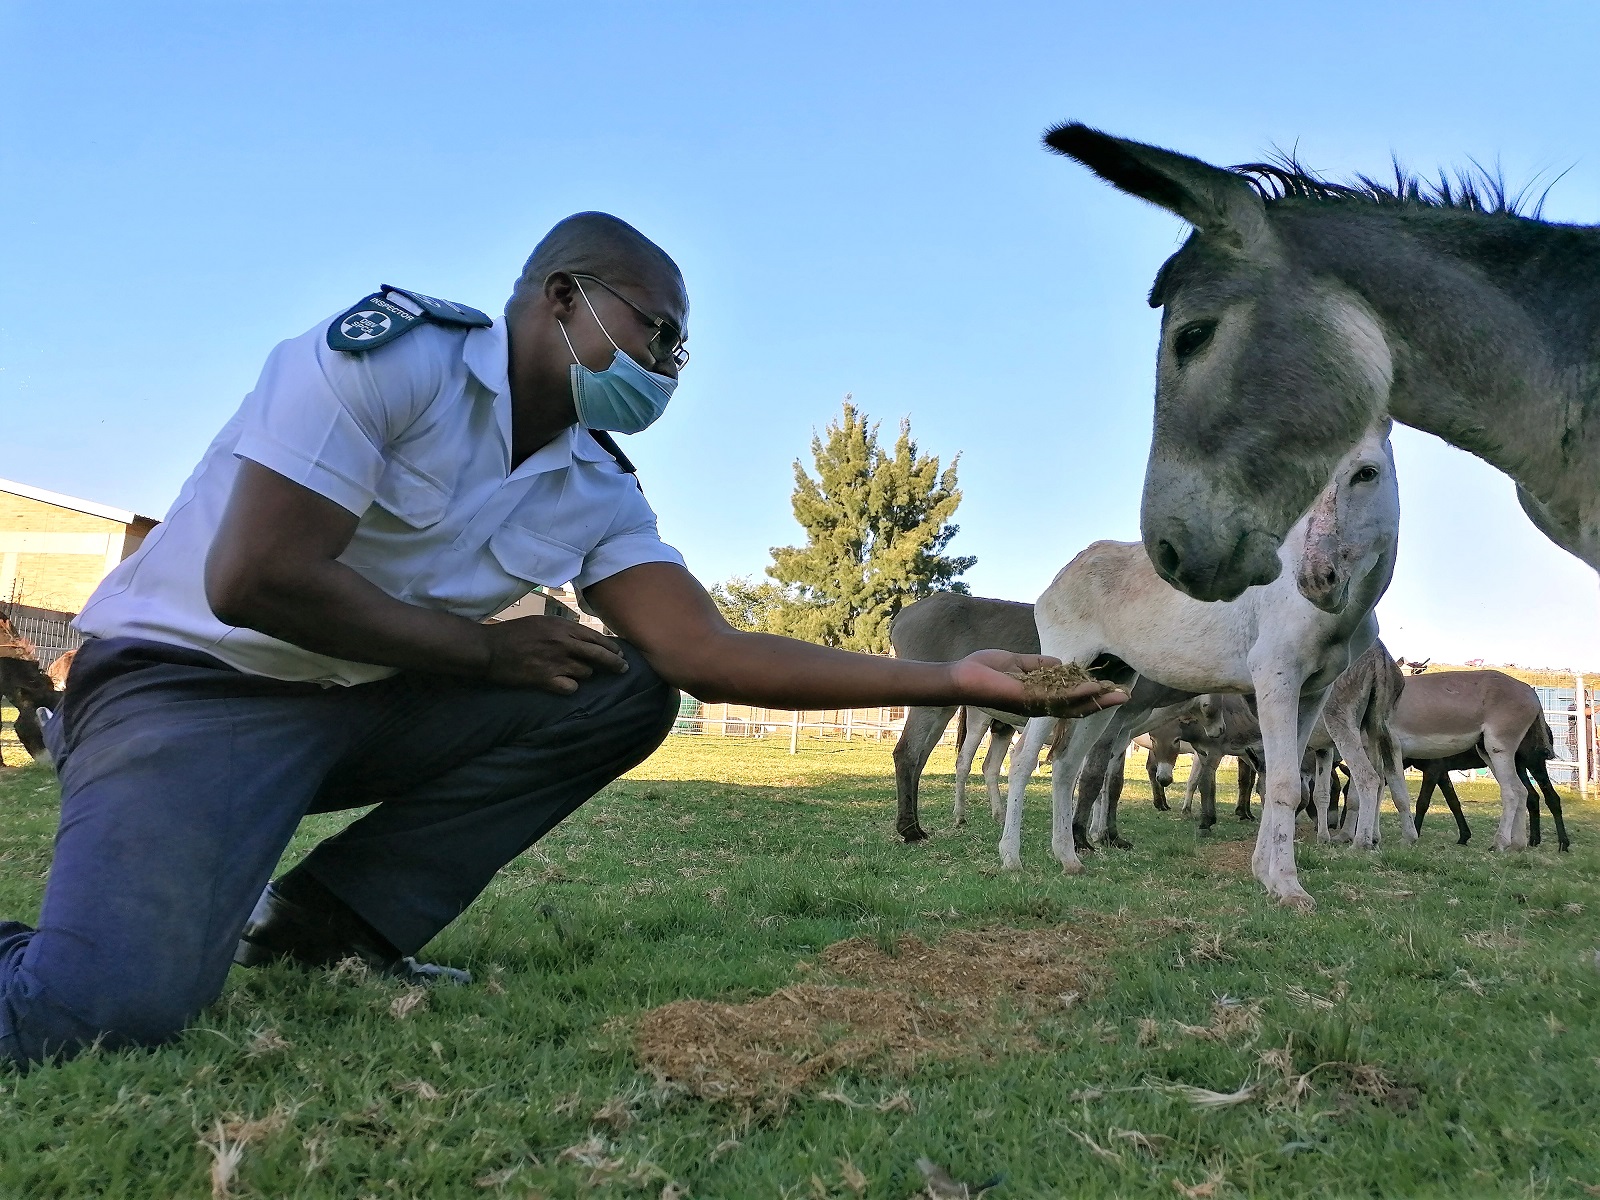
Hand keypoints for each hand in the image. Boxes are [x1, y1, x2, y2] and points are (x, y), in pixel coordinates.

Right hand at [482, 615, 628, 692]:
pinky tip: (564, 685)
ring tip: (576, 674)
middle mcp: (563, 643)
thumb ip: (562, 629)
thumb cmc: (513, 634)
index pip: (596, 637)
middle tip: (623, 669)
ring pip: (586, 673)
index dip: (610, 647)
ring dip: (585, 674)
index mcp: (562, 627)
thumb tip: (582, 637)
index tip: (619, 654)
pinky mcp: (546, 680)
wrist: (489, 650)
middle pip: (599, 655)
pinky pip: (571, 687)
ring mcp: (556, 662)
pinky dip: (570, 687)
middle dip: (615, 663)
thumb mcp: (540, 623)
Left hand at [950, 650, 1128, 717]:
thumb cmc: (984, 669)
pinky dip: (1075, 694)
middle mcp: (1038, 704)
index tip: (1111, 687)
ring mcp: (1033, 704)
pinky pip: (1055, 698)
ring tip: (1117, 694)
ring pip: (1070, 705)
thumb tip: (1062, 663)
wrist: (962, 675)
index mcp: (1038, 695)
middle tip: (1125, 695)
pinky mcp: (1026, 700)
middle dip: (1100, 702)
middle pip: (1076, 707)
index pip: (1070, 698)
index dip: (1091, 694)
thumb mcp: (1018, 662)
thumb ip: (1039, 665)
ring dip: (1094, 700)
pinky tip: (1091, 689)